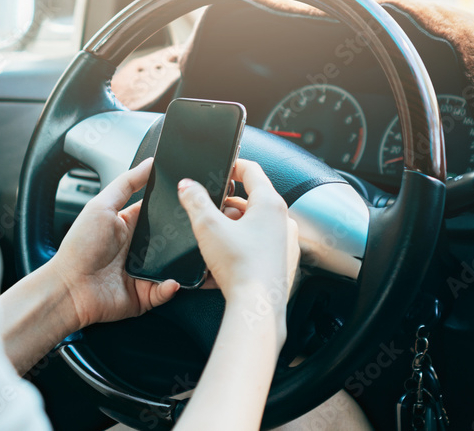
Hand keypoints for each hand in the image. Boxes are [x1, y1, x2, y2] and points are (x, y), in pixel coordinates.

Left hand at [50, 158, 179, 327]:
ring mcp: (143, 270)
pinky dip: (171, 286)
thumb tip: (149, 163)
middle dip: (183, 233)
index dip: (172, 203)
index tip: (189, 196)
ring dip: (182, 260)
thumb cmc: (79, 247)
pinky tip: (172, 280)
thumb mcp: (101, 205)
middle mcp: (138, 247)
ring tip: (191, 254)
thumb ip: (126, 183)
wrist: (69, 288)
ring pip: (173, 263)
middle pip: (170, 236)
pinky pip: (166, 290)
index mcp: (129, 224)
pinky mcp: (145, 293)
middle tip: (195, 227)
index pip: (157, 209)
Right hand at [178, 159, 298, 313]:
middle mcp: (283, 220)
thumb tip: (188, 186)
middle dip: (228, 203)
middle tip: (209, 211)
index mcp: (270, 203)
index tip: (220, 168)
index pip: (252, 170)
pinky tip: (224, 258)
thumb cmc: (240, 267)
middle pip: (252, 199)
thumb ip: (195, 201)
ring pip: (255, 223)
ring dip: (234, 225)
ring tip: (214, 238)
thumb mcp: (208, 227)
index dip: (232, 165)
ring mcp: (285, 242)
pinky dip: (243, 245)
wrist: (256, 308)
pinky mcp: (282, 262)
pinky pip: (260, 245)